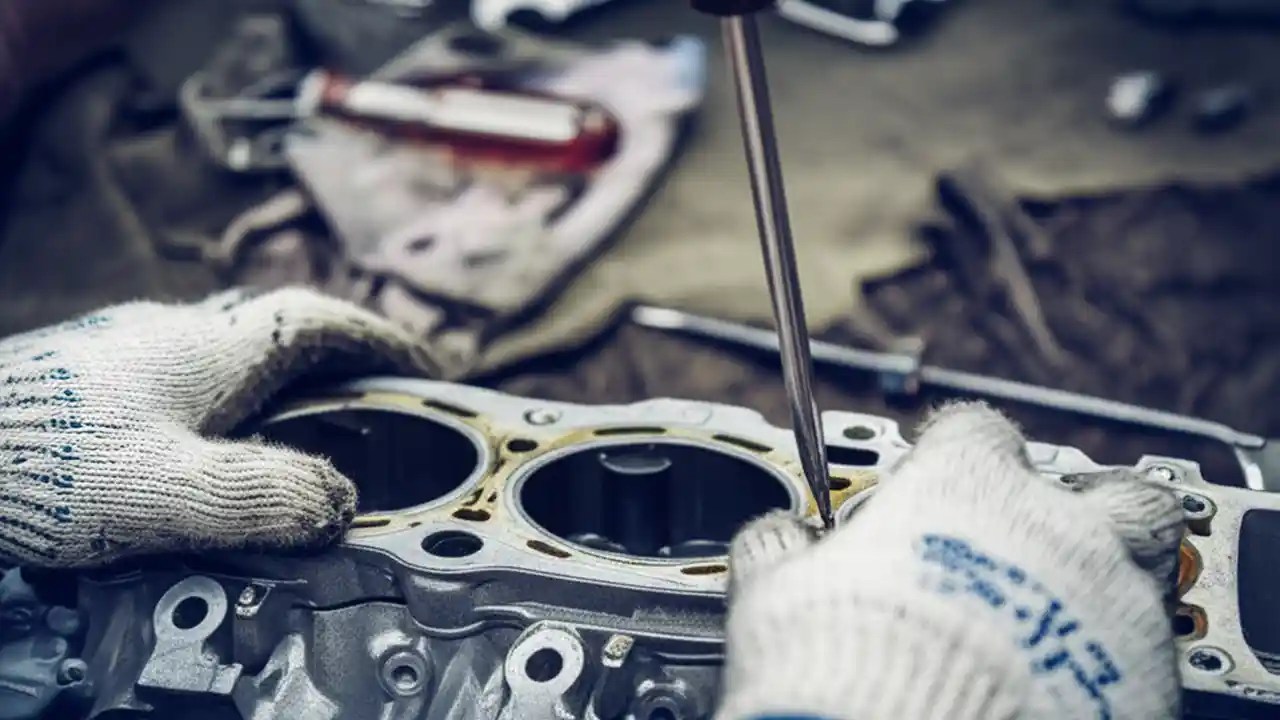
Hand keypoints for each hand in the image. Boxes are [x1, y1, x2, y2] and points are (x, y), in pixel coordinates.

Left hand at [0, 287, 438, 566]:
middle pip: (282, 332)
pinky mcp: (98, 382)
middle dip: (339, 360)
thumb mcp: (174, 493)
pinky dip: (231, 404)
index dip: (381, 343)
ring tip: (308, 428)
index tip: (422, 367)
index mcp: (213, 351)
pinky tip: (213, 448)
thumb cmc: (45, 466)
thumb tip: (338, 504)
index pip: (320, 322)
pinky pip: (190, 380)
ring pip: (234, 354)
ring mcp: (134, 353)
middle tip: (375, 398)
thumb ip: (269, 497)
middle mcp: (178, 337)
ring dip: (284, 381)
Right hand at [720, 403, 1184, 719]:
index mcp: (964, 489)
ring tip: (1057, 613)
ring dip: (1105, 577)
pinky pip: (1143, 650)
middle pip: (1101, 485)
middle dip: (1076, 506)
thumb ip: (783, 546)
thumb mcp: (776, 593)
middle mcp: (1053, 531)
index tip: (937, 484)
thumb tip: (775, 536)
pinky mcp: (1143, 681)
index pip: (976, 429)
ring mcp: (1110, 606)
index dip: (955, 454)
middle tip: (1035, 540)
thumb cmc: (838, 674)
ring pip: (1144, 562)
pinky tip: (1060, 681)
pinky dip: (1108, 657)